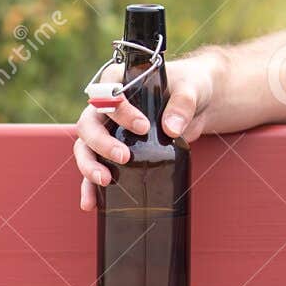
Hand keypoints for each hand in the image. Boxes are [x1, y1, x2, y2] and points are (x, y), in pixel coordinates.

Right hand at [74, 54, 216, 211]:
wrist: (199, 101)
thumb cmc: (190, 86)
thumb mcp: (191, 88)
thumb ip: (182, 104)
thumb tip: (170, 128)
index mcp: (120, 82)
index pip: (107, 94)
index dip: (117, 110)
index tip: (143, 126)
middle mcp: (107, 107)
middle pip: (89, 124)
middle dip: (101, 143)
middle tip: (124, 156)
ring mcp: (108, 130)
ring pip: (86, 147)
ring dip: (89, 165)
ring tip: (106, 181)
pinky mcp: (114, 151)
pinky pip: (96, 167)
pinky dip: (90, 186)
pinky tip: (91, 203)